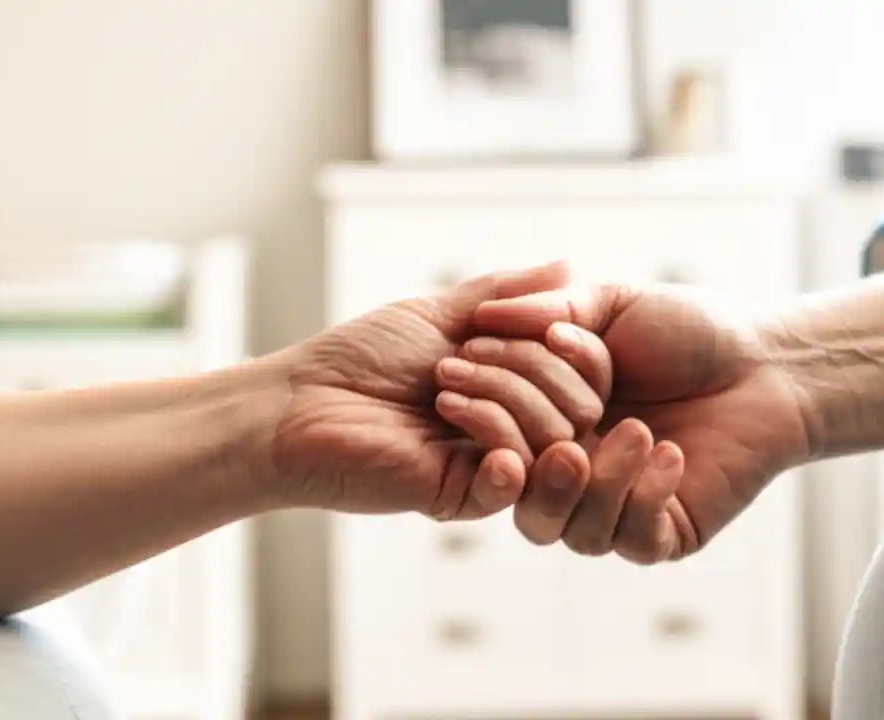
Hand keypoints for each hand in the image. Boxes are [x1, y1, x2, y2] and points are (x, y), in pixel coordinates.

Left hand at [262, 261, 600, 520]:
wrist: (298, 403)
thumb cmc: (360, 357)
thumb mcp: (440, 314)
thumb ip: (506, 294)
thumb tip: (569, 265)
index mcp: (515, 390)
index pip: (585, 377)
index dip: (565, 345)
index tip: (511, 321)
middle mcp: (512, 431)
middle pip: (579, 409)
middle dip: (529, 367)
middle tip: (459, 355)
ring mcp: (489, 467)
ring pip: (553, 439)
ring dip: (502, 394)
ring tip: (443, 381)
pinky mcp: (463, 497)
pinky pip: (513, 476)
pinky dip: (493, 436)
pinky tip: (451, 414)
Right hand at [473, 283, 816, 562]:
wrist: (766, 364)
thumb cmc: (687, 330)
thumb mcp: (612, 304)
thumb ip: (552, 307)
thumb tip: (484, 313)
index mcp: (548, 427)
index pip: (498, 449)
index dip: (490, 429)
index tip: (511, 405)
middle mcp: (575, 475)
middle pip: (525, 509)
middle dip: (540, 482)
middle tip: (568, 443)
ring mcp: (616, 509)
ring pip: (573, 533)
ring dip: (601, 487)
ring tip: (639, 431)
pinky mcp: (662, 534)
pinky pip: (632, 540)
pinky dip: (644, 499)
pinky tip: (671, 454)